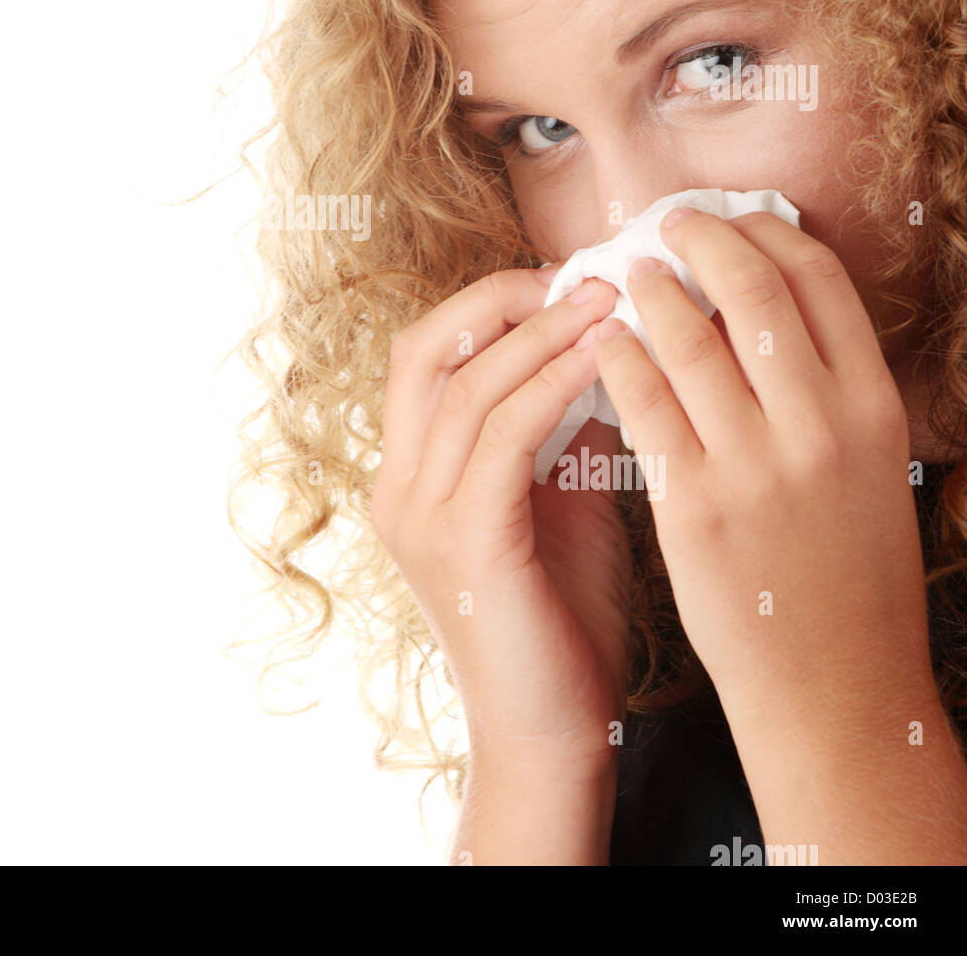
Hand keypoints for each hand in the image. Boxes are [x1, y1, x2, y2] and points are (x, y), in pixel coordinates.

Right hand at [371, 265, 630, 775]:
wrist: (552, 734)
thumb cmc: (563, 622)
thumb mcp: (556, 503)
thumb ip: (561, 430)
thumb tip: (602, 347)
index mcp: (411, 477)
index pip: (427, 357)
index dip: (488, 306)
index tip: (565, 282)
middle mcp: (399, 489)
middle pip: (425, 351)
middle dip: (501, 301)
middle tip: (582, 275)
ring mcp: (422, 517)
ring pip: (467, 384)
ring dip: (542, 332)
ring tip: (610, 299)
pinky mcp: (465, 542)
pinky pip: (505, 435)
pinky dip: (555, 383)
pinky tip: (606, 358)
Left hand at [587, 207, 931, 729]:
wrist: (836, 689)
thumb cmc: (845, 575)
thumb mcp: (862, 469)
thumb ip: (820, 390)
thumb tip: (746, 305)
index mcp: (873, 408)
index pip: (818, 280)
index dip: (764, 233)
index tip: (727, 217)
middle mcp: (822, 426)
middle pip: (752, 290)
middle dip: (701, 240)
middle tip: (663, 225)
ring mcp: (757, 466)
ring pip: (688, 338)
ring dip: (648, 291)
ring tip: (626, 277)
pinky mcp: (696, 506)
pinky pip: (643, 403)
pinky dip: (618, 358)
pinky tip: (602, 344)